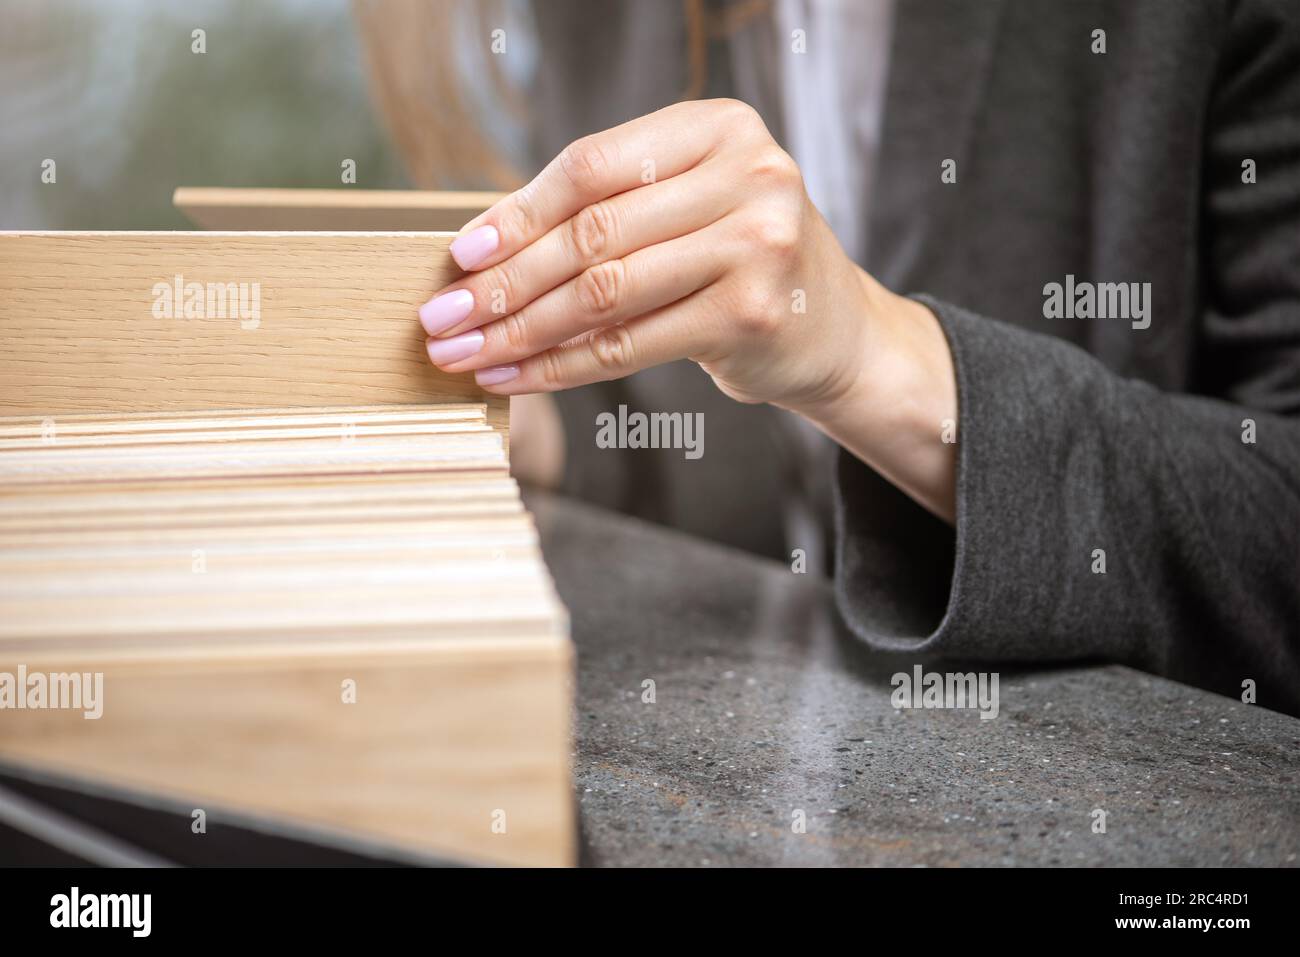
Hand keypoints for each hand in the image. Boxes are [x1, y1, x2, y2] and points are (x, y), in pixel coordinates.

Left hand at [419, 98, 957, 519]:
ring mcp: (756, 244)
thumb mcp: (690, 209)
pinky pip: (629, 344)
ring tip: (466, 354)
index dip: (517, 212)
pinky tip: (516, 378)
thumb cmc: (742, 265)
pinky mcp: (751, 314)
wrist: (835, 331)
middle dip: (504, 282)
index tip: (461, 255)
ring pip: (603, 292)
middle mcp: (747, 175)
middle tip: (443, 317)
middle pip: (592, 232)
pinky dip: (562, 367)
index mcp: (720, 128)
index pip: (592, 166)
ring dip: (521, 330)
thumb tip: (484, 247)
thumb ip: (613, 209)